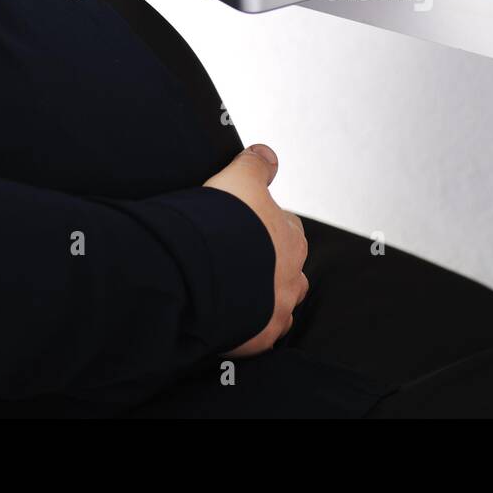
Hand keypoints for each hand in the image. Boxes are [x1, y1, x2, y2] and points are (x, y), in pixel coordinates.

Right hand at [203, 144, 307, 356]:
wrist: (201, 272)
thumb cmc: (222, 225)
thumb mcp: (239, 180)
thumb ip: (254, 166)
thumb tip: (266, 154)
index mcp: (290, 239)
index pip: (288, 231)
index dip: (267, 228)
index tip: (247, 228)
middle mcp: (291, 276)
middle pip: (288, 271)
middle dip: (270, 267)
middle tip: (239, 264)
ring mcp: (277, 309)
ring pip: (278, 306)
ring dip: (262, 300)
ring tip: (234, 295)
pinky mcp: (259, 338)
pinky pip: (259, 336)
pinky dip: (248, 330)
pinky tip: (230, 323)